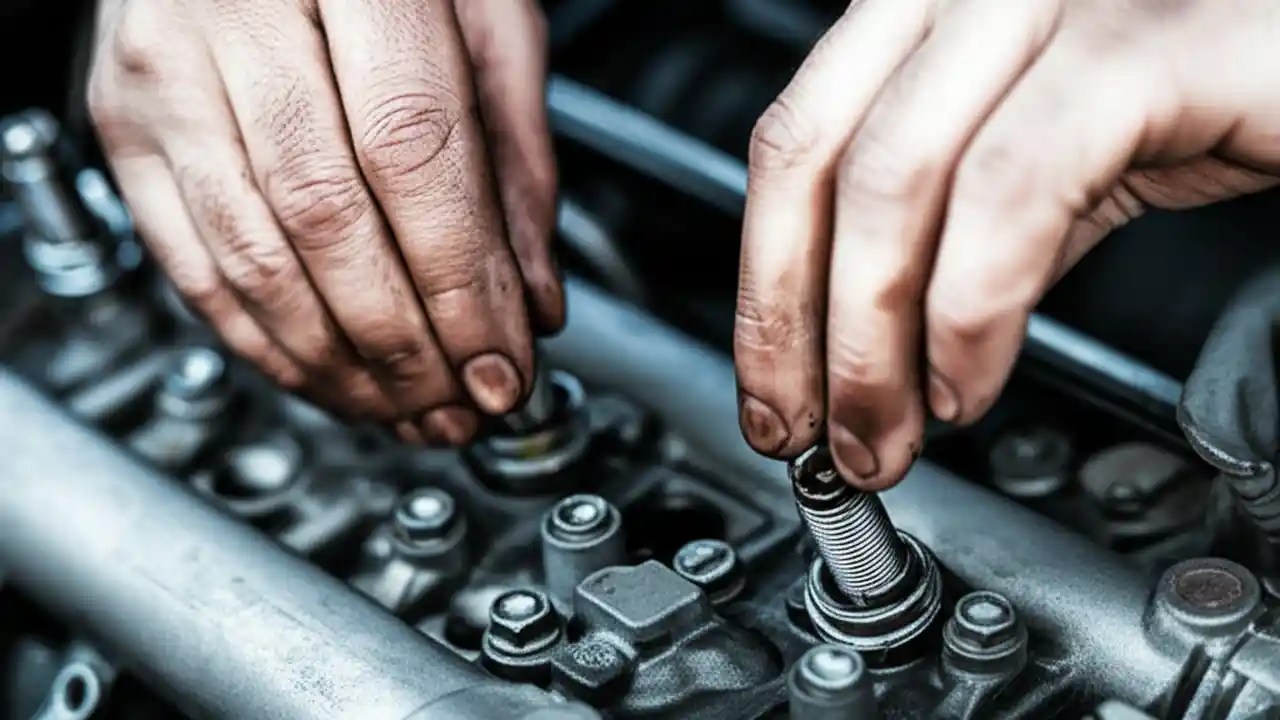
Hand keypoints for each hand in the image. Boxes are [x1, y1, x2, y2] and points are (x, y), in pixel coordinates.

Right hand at [87, 0, 561, 444]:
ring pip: (253, 262)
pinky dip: (267, 344)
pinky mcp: (123, 123)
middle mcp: (233, 17)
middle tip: (465, 406)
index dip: (463, 288)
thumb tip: (528, 297)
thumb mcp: (486, 14)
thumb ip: (516, 154)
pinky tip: (329, 377)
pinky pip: (191, 265)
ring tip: (411, 413)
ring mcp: (164, 72)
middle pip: (328, 224)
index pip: (412, 161)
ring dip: (342, 366)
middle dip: (409, 347)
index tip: (505, 366)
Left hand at [735, 0, 1279, 487]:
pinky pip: (1012, 192)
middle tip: (820, 434)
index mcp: (932, 9)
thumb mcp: (1048, 160)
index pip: (792, 145)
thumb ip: (955, 234)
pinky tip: (968, 380)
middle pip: (816, 162)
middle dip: (797, 329)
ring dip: (872, 346)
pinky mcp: (1144, 47)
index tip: (771, 387)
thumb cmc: (1210, 84)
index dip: (764, 283)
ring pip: (894, 181)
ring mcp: (1052, 0)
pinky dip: (970, 310)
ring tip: (889, 432)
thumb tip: (875, 344)